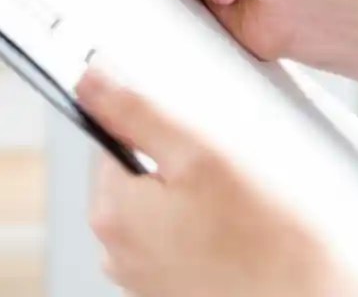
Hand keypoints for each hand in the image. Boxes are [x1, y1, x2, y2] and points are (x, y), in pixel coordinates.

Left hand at [76, 68, 357, 296]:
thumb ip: (135, 112)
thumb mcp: (199, 153)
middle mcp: (116, 250)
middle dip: (175, 165)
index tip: (197, 141)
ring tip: (235, 208)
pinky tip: (234, 233)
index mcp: (111, 212)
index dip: (160, 130)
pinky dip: (200, 230)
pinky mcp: (169, 288)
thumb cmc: (268, 241)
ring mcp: (142, 274)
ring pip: (159, 206)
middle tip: (225, 176)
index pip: (114, 139)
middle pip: (135, 173)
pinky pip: (175, 239)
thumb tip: (89, 81)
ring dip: (190, 198)